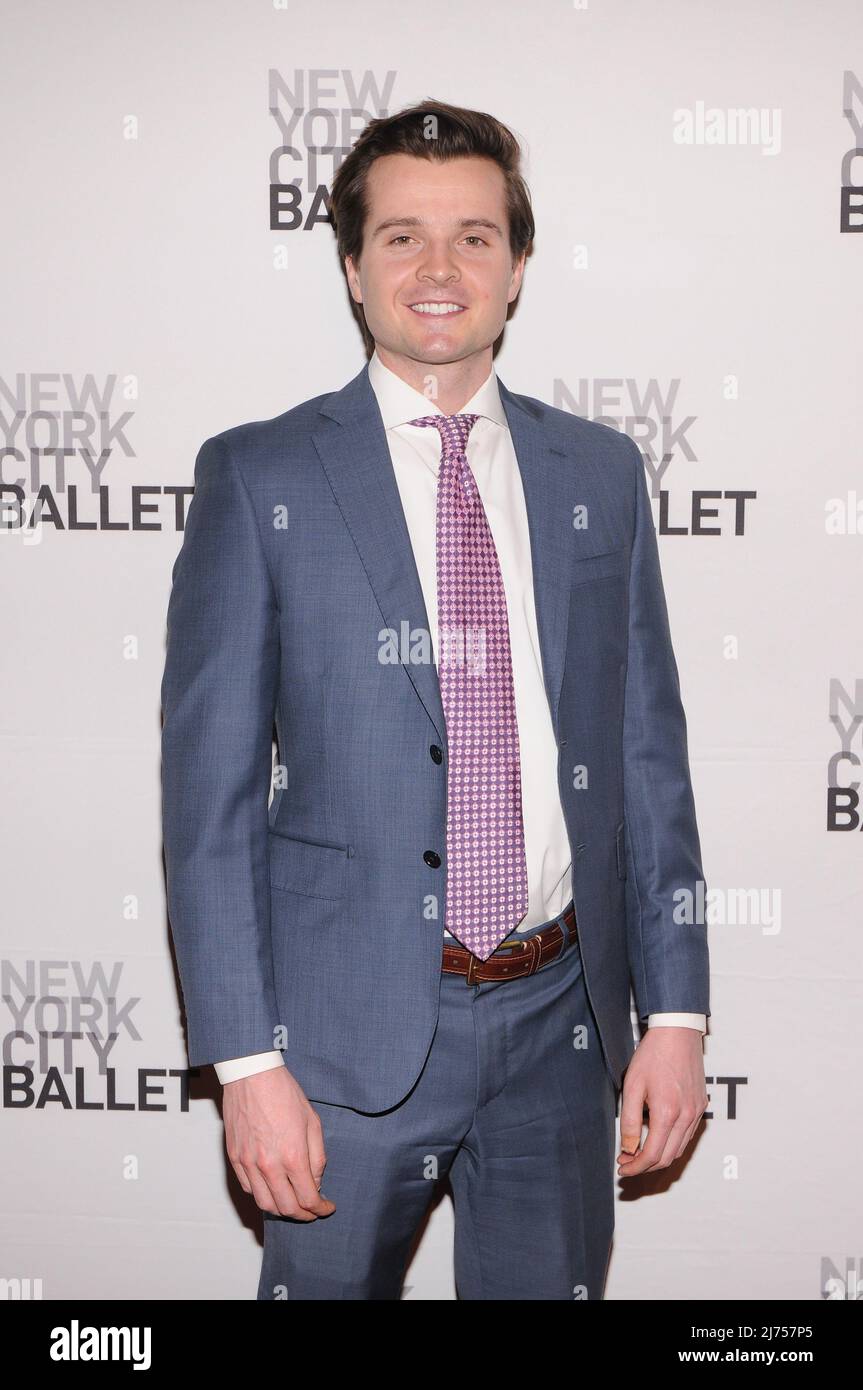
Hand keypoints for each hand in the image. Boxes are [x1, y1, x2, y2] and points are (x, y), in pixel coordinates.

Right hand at [222, 1064, 336, 1219]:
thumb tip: (315, 1182)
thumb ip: (316, 1157)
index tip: (326, 1208)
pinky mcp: (235, 1158)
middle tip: (312, 1210)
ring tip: (293, 1203)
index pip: (308, 1199)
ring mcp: (248, 1164)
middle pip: (286, 1208)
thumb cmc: (283, 1093)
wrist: (251, 1075)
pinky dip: (262, 1195)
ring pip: (264, 1204)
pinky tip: (273, 1188)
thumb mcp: (312, 1122)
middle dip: (303, 1215)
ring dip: (281, 1210)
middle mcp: (268, 1165)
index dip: (320, 1209)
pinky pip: (248, 1188)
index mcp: (292, 1156)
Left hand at [617, 1027, 707, 1177]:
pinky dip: (671, 1144)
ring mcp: (697, 1112)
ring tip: (638, 1151)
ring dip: (659, 1156)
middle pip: (667, 1158)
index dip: (635, 1167)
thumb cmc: (653, 1055)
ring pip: (679, 1150)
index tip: (622, 1168)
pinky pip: (687, 1136)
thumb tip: (628, 1147)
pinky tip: (657, 1137)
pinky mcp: (701, 1106)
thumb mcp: (632, 1086)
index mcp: (667, 1113)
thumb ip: (629, 1120)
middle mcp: (686, 1117)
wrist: (678, 1033)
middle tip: (626, 1161)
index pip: (652, 1155)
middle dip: (645, 1166)